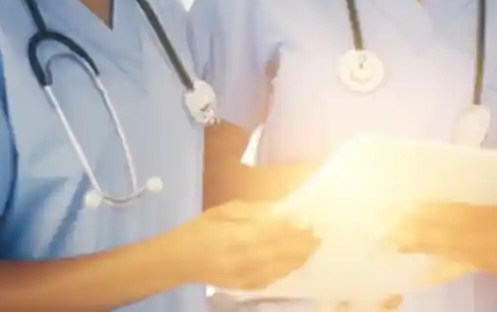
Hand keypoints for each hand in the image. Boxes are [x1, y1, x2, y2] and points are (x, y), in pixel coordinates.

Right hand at [173, 200, 319, 290]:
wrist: (179, 260)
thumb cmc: (201, 229)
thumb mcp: (226, 210)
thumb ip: (255, 211)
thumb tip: (283, 211)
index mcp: (237, 236)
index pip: (274, 233)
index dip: (294, 229)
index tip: (310, 222)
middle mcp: (243, 258)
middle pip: (281, 252)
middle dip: (302, 245)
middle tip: (318, 236)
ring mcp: (243, 276)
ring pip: (279, 269)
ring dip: (298, 259)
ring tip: (311, 249)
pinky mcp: (242, 286)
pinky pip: (270, 280)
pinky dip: (284, 270)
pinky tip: (293, 263)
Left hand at [388, 182, 496, 281]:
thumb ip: (491, 199)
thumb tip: (458, 202)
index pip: (458, 218)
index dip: (429, 215)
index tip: (402, 211)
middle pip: (452, 242)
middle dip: (419, 237)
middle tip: (388, 233)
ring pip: (460, 257)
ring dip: (431, 251)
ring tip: (402, 246)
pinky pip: (474, 265)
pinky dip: (452, 261)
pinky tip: (433, 264)